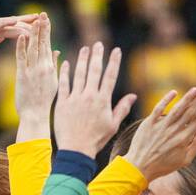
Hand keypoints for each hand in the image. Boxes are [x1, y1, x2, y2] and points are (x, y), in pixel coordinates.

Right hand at [0, 14, 38, 75]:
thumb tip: (2, 36)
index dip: (24, 25)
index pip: (11, 26)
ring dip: (22, 23)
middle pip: (12, 22)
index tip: (38, 25)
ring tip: (36, 22)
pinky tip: (19, 22)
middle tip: (42, 19)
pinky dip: (8, 23)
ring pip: (8, 23)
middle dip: (27, 21)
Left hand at [14, 13, 57, 140]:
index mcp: (50, 68)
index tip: (46, 18)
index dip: (47, 31)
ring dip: (33, 33)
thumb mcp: (53, 82)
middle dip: (42, 27)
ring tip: (33, 19)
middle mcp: (43, 67)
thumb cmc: (43, 101)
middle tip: (42, 13)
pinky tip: (22, 36)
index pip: (48, 45)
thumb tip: (56, 51)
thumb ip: (54, 65)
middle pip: (42, 43)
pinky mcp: (23, 77)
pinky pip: (22, 59)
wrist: (36, 116)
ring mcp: (33, 71)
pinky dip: (22, 47)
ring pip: (33, 48)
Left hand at [53, 43, 137, 157]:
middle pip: (94, 70)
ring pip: (79, 74)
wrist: (76, 150)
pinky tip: (66, 63)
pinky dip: (65, 73)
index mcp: (103, 101)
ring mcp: (75, 98)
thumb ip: (122, 108)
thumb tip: (133, 96)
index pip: (110, 76)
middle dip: (97, 55)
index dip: (114, 62)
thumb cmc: (96, 139)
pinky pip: (63, 84)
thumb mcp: (113, 125)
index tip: (116, 50)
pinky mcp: (62, 103)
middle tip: (98, 44)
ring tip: (84, 49)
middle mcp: (89, 96)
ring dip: (82, 59)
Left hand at [124, 86, 195, 182]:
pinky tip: (174, 92)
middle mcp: (174, 131)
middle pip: (190, 112)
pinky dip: (166, 100)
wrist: (140, 167)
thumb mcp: (184, 161)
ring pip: (177, 109)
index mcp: (184, 140)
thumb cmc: (163, 166)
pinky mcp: (149, 124)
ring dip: (187, 98)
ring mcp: (161, 127)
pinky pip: (159, 109)